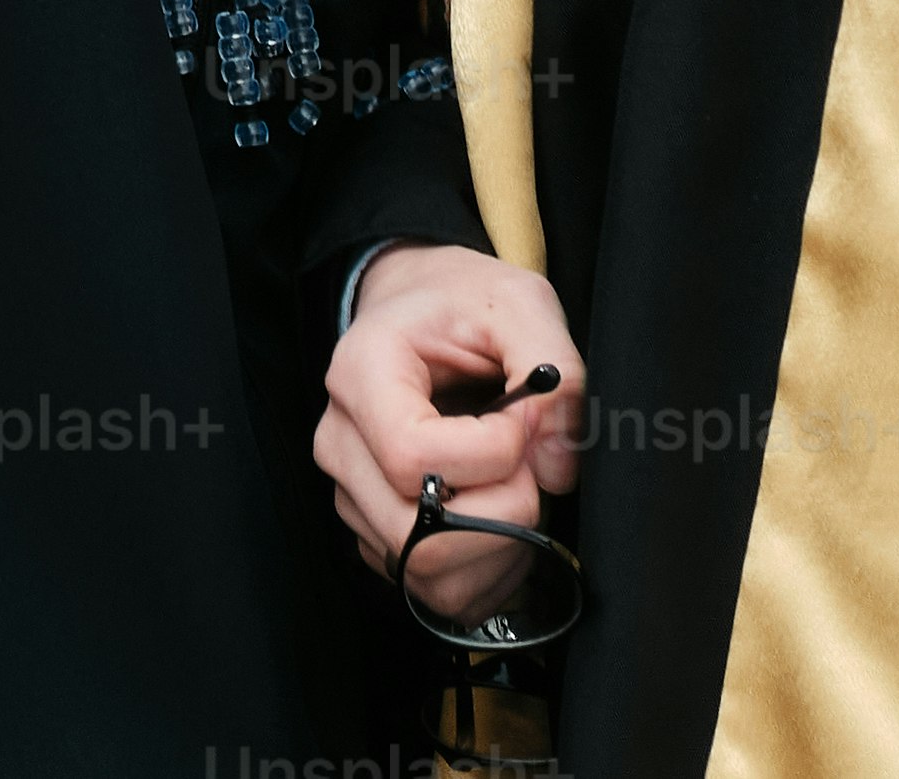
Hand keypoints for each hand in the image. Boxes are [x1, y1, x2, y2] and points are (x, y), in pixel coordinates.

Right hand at [317, 238, 583, 575]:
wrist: (423, 313)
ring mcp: (353, 497)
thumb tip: (558, 466)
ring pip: (427, 573)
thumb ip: (556, 374)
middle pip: (416, 532)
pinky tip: (504, 521)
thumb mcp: (520, 305)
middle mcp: (340, 443)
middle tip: (529, 464)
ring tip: (519, 489)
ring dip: (499, 549)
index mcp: (360, 374)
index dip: (489, 455)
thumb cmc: (464, 307)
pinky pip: (434, 593)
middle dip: (503, 512)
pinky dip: (486, 572)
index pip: (411, 456)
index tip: (522, 420)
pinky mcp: (377, 537)